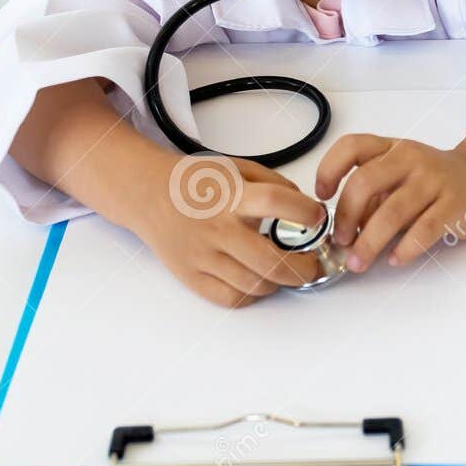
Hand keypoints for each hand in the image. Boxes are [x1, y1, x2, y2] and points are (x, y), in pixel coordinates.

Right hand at [137, 154, 328, 307]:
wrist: (147, 194)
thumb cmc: (194, 181)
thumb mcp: (235, 168)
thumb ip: (272, 182)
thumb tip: (305, 207)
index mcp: (230, 196)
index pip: (276, 202)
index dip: (305, 212)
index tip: (317, 217)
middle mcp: (217, 228)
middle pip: (270, 260)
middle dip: (304, 268)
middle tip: (313, 265)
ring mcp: (202, 256)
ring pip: (254, 284)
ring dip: (279, 282)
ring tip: (285, 272)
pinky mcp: (191, 276)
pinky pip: (231, 298)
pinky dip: (252, 294)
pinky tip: (257, 280)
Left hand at [314, 135, 465, 272]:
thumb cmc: (431, 178)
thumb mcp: (399, 175)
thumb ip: (372, 195)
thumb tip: (344, 227)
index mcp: (390, 148)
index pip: (352, 146)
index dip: (330, 169)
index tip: (322, 196)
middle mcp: (410, 158)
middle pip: (365, 181)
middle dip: (346, 215)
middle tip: (340, 240)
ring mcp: (433, 180)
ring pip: (393, 212)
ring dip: (370, 241)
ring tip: (358, 261)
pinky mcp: (453, 205)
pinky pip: (424, 230)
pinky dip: (405, 248)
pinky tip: (394, 259)